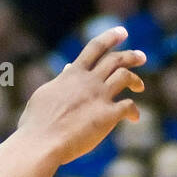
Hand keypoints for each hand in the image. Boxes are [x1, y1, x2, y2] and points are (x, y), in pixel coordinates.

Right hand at [18, 27, 144, 164]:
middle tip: (141, 57)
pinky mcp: (107, 116)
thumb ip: (60, 80)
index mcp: (72, 74)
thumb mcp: (44, 95)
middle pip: (116, 59)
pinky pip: (128, 106)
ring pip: (125, 77)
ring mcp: (99, 97)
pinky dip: (134, 111)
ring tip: (139, 86)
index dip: (110, 37)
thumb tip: (68, 69)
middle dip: (131, 55)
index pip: (95, 47)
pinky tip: (134, 118)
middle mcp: (88, 81)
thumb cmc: (35, 124)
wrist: (41, 144)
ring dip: (136, 80)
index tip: (122, 32)